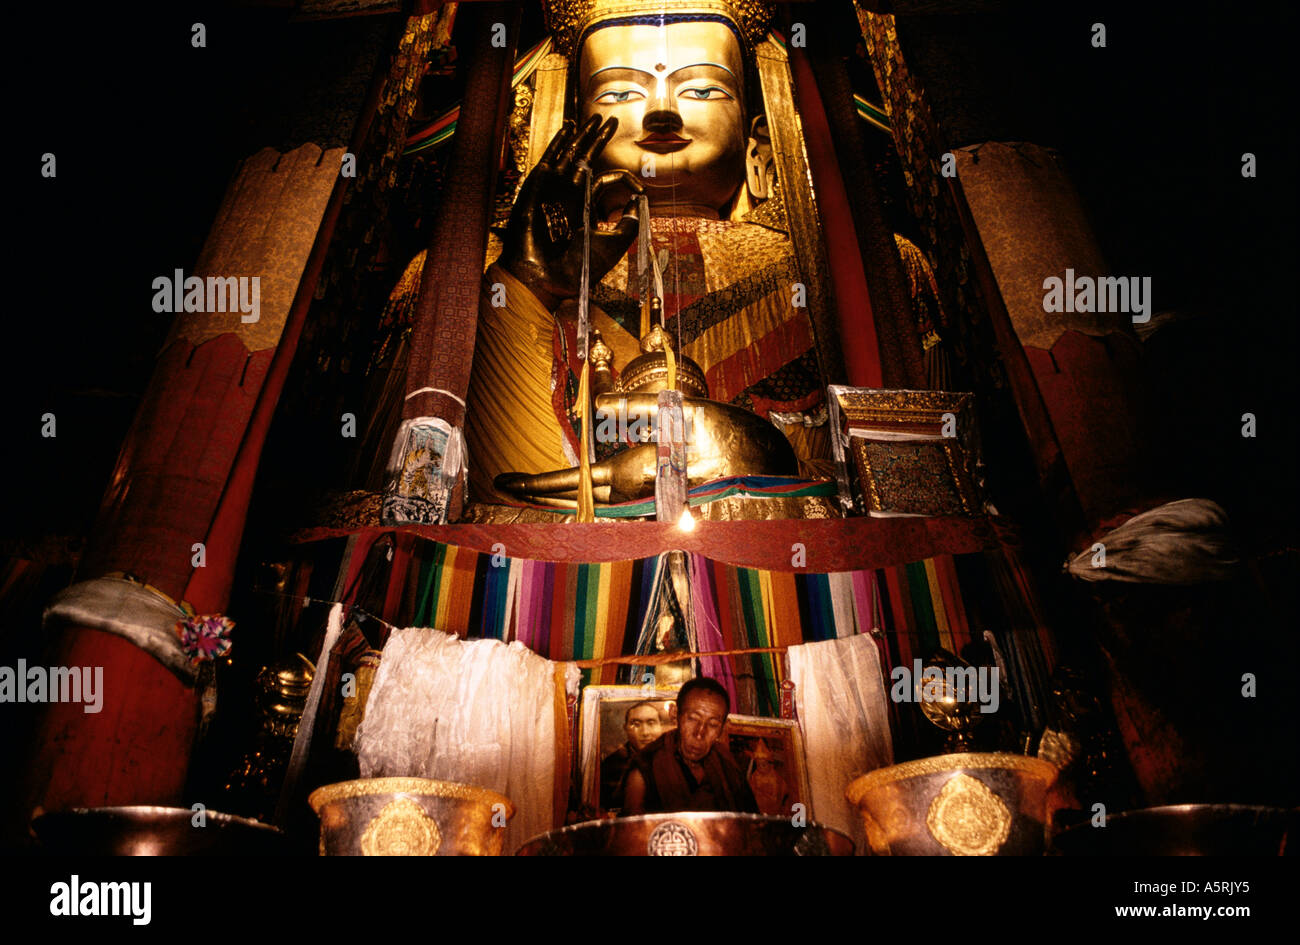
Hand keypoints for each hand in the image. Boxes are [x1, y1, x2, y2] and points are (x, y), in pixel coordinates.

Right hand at [498, 116, 643, 310]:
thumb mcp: (614, 245)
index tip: (640, 188)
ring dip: (582, 136)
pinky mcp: (539, 189)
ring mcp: (554, 191)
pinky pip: (550, 159)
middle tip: (609, 121)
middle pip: (587, 160)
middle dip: (598, 140)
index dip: (627, 179)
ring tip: (594, 118)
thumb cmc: (577, 269)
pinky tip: (570, 128)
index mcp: (588, 209)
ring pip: (570, 155)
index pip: (608, 182)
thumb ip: (631, 224)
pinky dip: (560, 143)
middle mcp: (571, 196)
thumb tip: (642, 200)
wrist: (545, 279)